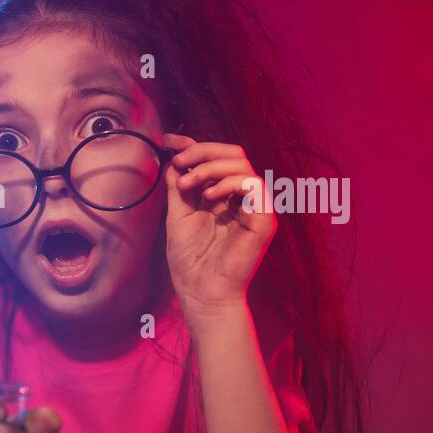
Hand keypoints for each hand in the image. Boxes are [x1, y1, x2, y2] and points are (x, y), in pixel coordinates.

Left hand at [162, 134, 274, 331]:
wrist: (200, 292)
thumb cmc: (190, 260)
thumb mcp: (178, 215)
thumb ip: (179, 187)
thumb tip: (174, 160)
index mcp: (222, 195)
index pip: (215, 159)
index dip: (193, 144)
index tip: (168, 140)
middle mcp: (241, 198)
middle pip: (233, 154)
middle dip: (203, 151)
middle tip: (178, 161)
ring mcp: (254, 207)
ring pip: (242, 165)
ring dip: (209, 167)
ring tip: (187, 185)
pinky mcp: (263, 218)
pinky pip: (253, 185)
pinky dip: (228, 183)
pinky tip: (208, 196)